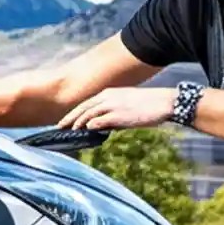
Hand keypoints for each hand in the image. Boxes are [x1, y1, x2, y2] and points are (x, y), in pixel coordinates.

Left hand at [56, 87, 175, 130]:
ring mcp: (112, 105)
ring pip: (88, 114)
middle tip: (59, 126)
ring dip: (77, 123)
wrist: (164, 102)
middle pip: (82, 108)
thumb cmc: (148, 105)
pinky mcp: (118, 114)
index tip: (65, 120)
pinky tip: (86, 130)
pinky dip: (91, 125)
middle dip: (69, 117)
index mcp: (108, 93)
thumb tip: (100, 126)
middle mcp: (107, 97)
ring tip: (70, 130)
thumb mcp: (125, 105)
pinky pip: (99, 120)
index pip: (86, 103)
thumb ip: (111, 114)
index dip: (74, 112)